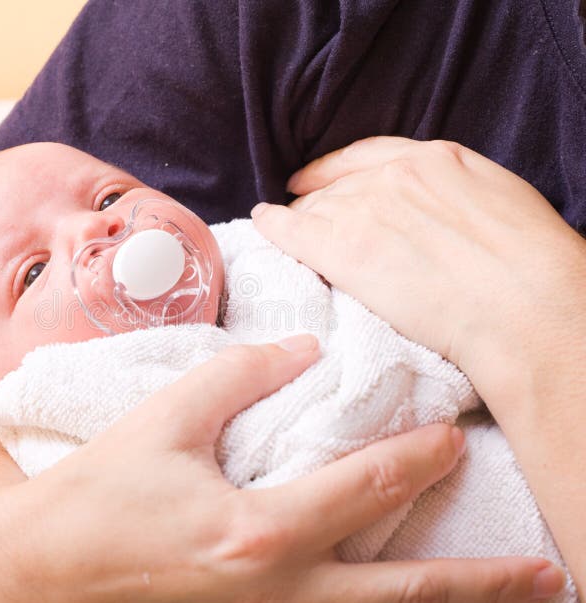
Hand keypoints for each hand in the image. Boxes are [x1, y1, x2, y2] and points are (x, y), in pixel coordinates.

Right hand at [0, 336, 562, 601]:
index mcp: (260, 533)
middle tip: (543, 569)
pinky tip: (404, 599)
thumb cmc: (103, 492)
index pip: (365, 488)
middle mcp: (279, 594)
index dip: (417, 458)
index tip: (454, 432)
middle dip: (479, 579)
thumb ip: (239, 375)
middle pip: (404, 594)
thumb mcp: (166, 419)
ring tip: (510, 599)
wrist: (43, 569)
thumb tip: (304, 349)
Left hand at [252, 136, 585, 405]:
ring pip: (315, 209)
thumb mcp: (501, 203)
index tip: (316, 177)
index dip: (335, 168)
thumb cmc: (533, 265)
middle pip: (337, 187)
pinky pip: (293, 230)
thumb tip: (442, 210)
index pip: (367, 157)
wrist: (525, 308)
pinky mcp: (344, 252)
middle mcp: (393, 179)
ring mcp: (365, 212)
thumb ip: (457, 196)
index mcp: (436, 160)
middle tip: (304, 217)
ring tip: (284, 227)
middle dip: (317, 201)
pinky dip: (272, 225)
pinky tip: (260, 223)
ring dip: (298, 218)